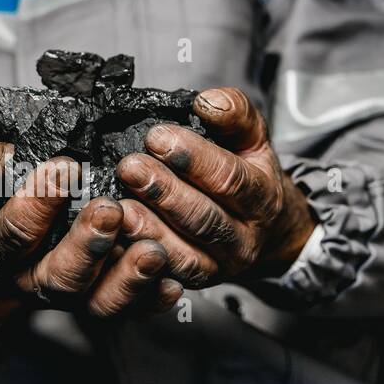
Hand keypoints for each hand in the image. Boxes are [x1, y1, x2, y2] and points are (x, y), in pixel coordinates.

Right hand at [0, 144, 182, 331]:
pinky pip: (130, 310)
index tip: (63, 167)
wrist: (3, 250)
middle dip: (87, 245)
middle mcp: (33, 282)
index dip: (36, 203)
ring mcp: (72, 296)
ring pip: (98, 302)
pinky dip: (152, 299)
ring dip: (128, 279)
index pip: (12, 236)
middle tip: (109, 210)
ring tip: (152, 252)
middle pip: (60, 277)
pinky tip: (173, 282)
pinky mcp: (103, 299)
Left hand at [116, 87, 315, 288]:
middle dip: (164, 192)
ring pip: (184, 254)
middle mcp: (245, 238)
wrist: (267, 230)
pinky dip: (140, 260)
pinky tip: (116, 239)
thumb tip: (208, 101)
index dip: (194, 159)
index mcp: (262, 198)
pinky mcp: (197, 283)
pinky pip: (167, 276)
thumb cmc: (251, 176)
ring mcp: (221, 266)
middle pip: (203, 218)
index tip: (157, 137)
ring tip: (118, 207)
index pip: (229, 178)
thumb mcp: (253, 138)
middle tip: (129, 167)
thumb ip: (235, 114)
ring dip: (148, 230)